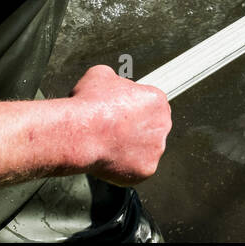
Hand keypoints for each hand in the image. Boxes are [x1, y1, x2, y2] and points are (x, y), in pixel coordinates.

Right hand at [69, 65, 170, 185]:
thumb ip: (115, 80)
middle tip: (114, 131)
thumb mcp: (100, 75)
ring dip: (130, 149)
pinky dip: (124, 167)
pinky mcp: (147, 169)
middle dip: (135, 130)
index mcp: (156, 99)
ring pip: (145, 149)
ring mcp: (157, 148)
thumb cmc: (89, 105)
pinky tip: (110, 159)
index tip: (120, 115)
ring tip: (108, 145)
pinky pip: (137, 169)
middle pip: (151, 127)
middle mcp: (163, 123)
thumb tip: (112, 83)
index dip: (132, 110)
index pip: (150, 105)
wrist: (81, 134)